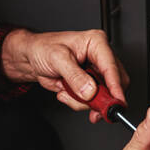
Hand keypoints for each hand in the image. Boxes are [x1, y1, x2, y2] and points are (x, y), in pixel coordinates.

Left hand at [0, 28, 129, 121]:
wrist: (32, 57)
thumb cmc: (43, 49)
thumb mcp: (57, 58)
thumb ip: (75, 75)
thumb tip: (90, 90)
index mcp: (97, 43)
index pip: (112, 67)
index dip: (116, 87)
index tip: (117, 102)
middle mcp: (100, 57)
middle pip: (114, 84)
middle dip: (100, 98)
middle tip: (90, 107)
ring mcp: (95, 72)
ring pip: (103, 96)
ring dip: (84, 101)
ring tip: (66, 92)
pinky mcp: (90, 84)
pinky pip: (92, 101)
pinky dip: (79, 103)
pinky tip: (66, 93)